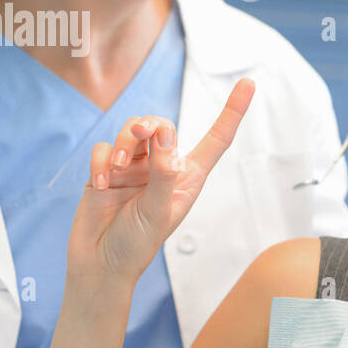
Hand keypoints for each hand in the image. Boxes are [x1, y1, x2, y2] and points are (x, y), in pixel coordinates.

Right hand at [67, 78, 254, 282]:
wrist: (99, 264)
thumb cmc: (136, 244)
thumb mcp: (158, 212)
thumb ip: (163, 174)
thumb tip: (167, 141)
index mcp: (188, 177)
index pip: (216, 139)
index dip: (232, 111)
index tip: (249, 83)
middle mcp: (163, 168)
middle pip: (162, 125)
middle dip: (150, 125)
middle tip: (141, 135)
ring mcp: (134, 168)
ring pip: (131, 132)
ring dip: (123, 144)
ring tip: (116, 171)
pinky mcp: (106, 170)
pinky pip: (104, 149)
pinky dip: (100, 162)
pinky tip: (99, 185)